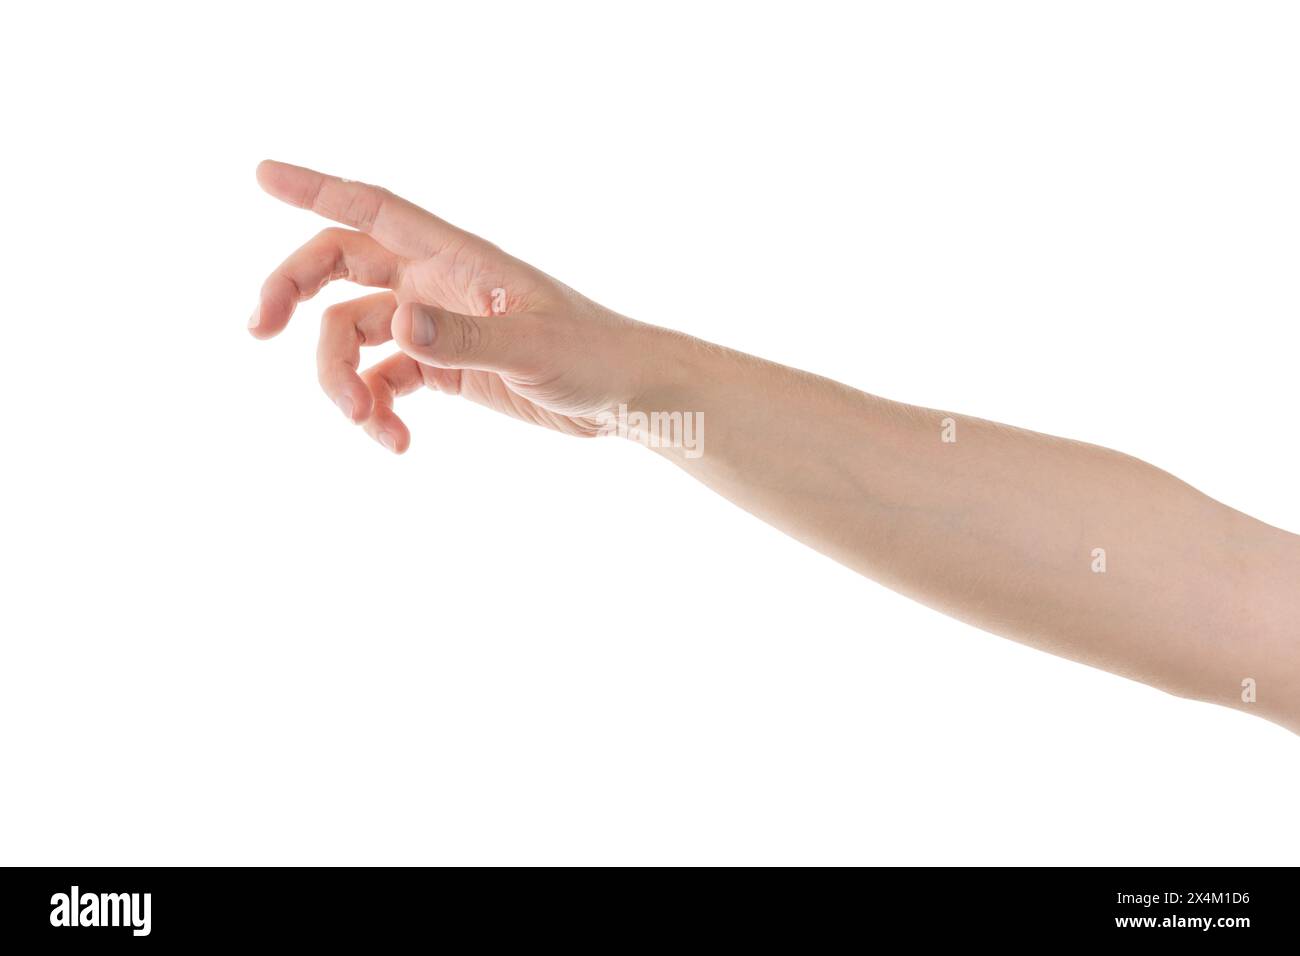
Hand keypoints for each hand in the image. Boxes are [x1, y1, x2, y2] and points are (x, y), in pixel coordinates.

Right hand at [249, 160, 666, 451]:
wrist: (626, 397)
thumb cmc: (593, 354)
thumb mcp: (531, 346)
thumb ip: (464, 336)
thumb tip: (395, 322)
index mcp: (457, 256)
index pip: (374, 209)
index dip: (315, 188)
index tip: (261, 174)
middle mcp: (436, 281)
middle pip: (340, 267)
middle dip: (292, 291)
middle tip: (258, 330)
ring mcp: (436, 324)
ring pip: (354, 336)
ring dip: (342, 381)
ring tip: (367, 423)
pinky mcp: (443, 367)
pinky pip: (384, 381)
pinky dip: (377, 410)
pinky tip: (396, 442)